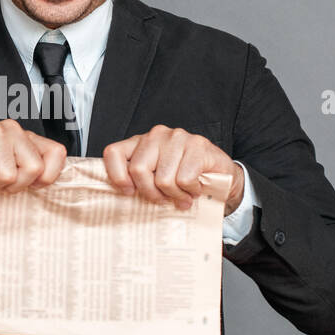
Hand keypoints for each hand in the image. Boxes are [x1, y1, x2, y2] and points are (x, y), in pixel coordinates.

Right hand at [0, 119, 67, 193]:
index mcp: (26, 136)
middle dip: (14, 185)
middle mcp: (12, 129)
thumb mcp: (10, 172)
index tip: (29, 184)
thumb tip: (51, 184)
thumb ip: (32, 173)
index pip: (57, 153)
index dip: (46, 177)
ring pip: (7, 174)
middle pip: (33, 168)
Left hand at [102, 125, 243, 212]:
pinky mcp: (198, 145)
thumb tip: (122, 199)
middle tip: (163, 200)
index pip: (113, 153)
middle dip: (151, 193)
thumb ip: (139, 181)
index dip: (117, 176)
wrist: (221, 175)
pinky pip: (184, 179)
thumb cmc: (184, 178)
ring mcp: (178, 138)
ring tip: (183, 196)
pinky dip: (190, 191)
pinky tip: (195, 189)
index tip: (129, 193)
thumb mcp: (156, 178)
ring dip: (175, 195)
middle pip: (138, 169)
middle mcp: (156, 135)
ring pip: (163, 179)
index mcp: (140, 142)